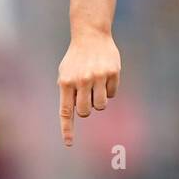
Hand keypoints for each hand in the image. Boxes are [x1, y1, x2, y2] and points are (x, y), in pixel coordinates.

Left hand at [57, 28, 120, 146]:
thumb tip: (74, 113)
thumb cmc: (76, 59)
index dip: (67, 129)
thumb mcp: (65, 74)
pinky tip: (105, 76)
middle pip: (86, 111)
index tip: (69, 144)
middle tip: (86, 96)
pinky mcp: (113, 73)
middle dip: (86, 108)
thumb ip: (67, 93)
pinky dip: (109, 89)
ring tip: (95, 86)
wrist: (91, 35)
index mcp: (66, 82)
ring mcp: (98, 76)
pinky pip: (112, 94)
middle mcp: (81, 80)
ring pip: (101, 105)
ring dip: (99, 101)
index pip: (66, 111)